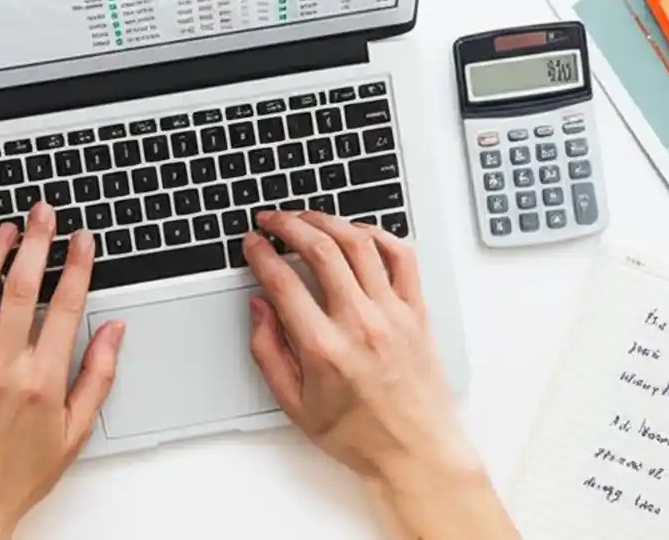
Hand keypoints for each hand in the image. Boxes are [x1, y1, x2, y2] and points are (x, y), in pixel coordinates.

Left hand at [0, 203, 124, 539]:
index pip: (65, 306)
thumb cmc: (19, 472)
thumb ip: (98, 376)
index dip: (77, 265)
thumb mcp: (76, 431)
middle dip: (35, 241)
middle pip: (20, 286)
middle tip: (44, 214)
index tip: (83, 240)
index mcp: (42, 381)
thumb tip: (114, 333)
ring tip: (7, 229)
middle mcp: (2, 366)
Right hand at [244, 211, 516, 539]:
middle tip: (272, 219)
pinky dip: (378, 235)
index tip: (251, 243)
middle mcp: (359, 323)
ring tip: (308, 217)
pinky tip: (358, 233)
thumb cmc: (358, 435)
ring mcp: (392, 314)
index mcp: (323, 348)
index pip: (282, 282)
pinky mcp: (417, 312)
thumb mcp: (294, 405)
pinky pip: (402, 257)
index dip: (260, 253)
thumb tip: (258, 308)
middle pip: (321, 250)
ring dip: (329, 221)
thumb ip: (269, 353)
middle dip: (289, 224)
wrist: (416, 452)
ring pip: (360, 244)